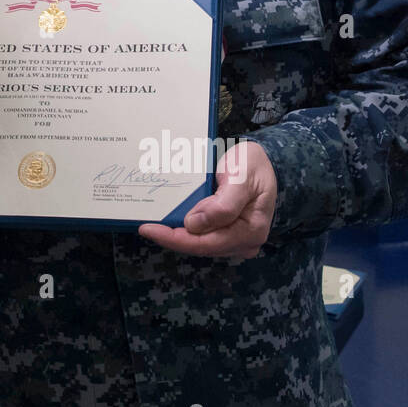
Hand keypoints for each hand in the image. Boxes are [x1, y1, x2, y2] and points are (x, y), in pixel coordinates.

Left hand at [137, 140, 276, 258]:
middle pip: (200, 246)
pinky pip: (202, 236)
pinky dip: (185, 230)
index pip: (206, 243)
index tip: (149, 229)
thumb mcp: (241, 178)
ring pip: (199, 243)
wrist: (262, 161)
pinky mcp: (227, 233)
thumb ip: (222, 205)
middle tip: (145, 226)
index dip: (175, 239)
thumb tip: (194, 225)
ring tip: (153, 224)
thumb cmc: (253, 166)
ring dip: (176, 235)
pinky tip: (169, 222)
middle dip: (172, 237)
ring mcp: (236, 239)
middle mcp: (245, 241)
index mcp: (251, 230)